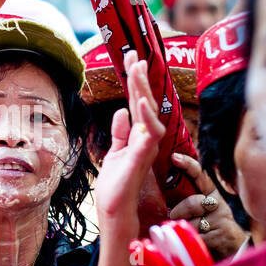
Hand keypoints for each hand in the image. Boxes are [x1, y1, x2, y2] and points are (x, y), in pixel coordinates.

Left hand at [93, 52, 165, 230]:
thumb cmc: (117, 186)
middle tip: (134, 54)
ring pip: (150, 113)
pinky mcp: (142, 158)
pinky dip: (144, 117)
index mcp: (138, 135)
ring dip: (143, 91)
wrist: (116, 211)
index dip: (136, 80)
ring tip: (136, 70)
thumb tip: (121, 111)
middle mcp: (146, 139)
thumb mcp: (115, 153)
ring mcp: (146, 148)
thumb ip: (120, 133)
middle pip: (146, 102)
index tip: (131, 58)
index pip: (138, 102)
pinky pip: (148, 133)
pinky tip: (138, 101)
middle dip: (140, 78)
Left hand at [168, 153, 247, 259]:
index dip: (187, 165)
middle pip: (192, 202)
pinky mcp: (221, 234)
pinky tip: (200, 243)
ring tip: (191, 234)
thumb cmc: (209, 230)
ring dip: (186, 230)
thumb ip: (186, 203)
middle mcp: (218, 203)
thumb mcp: (198, 213)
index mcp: (210, 193)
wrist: (233, 250)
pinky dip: (193, 242)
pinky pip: (197, 237)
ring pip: (193, 222)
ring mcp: (221, 219)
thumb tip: (166, 202)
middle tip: (174, 218)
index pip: (200, 175)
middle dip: (179, 211)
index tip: (174, 157)